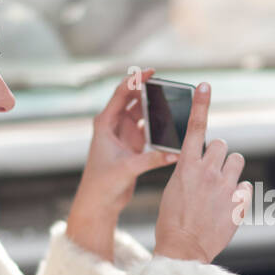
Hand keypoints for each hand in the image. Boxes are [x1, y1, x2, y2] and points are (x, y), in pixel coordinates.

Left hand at [73, 69, 177, 218]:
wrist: (99, 202)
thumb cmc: (103, 184)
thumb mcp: (128, 168)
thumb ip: (152, 159)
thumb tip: (175, 154)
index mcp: (105, 123)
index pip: (121, 93)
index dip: (136, 80)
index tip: (152, 72)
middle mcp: (113, 125)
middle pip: (132, 98)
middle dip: (148, 89)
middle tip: (167, 84)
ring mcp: (123, 134)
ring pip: (141, 112)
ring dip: (154, 106)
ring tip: (172, 100)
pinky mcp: (132, 145)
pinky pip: (147, 127)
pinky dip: (157, 123)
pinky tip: (170, 122)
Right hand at [153, 82, 251, 262]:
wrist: (183, 250)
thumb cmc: (173, 223)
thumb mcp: (173, 191)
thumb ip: (189, 173)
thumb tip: (199, 167)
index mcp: (186, 167)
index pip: (195, 128)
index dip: (202, 104)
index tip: (205, 85)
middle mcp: (207, 171)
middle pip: (222, 145)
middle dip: (219, 156)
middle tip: (211, 175)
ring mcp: (225, 186)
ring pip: (236, 161)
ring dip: (231, 171)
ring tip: (221, 190)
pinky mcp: (239, 202)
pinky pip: (246, 187)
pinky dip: (239, 195)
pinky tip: (228, 207)